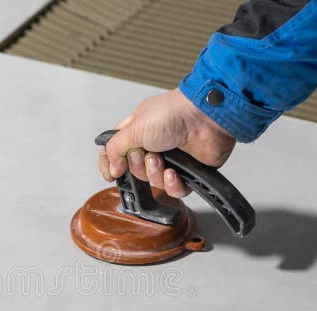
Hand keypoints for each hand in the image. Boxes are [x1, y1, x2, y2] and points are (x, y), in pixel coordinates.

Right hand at [98, 89, 234, 197]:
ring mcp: (170, 158)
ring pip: (153, 182)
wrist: (206, 118)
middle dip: (138, 167)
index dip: (110, 164)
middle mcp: (152, 145)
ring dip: (155, 174)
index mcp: (136, 131)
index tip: (110, 173)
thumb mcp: (134, 128)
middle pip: (134, 171)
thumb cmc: (174, 113)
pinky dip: (172, 184)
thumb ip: (115, 149)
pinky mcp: (187, 171)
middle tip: (146, 154)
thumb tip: (112, 168)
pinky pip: (174, 189)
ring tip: (162, 161)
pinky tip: (174, 172)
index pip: (115, 151)